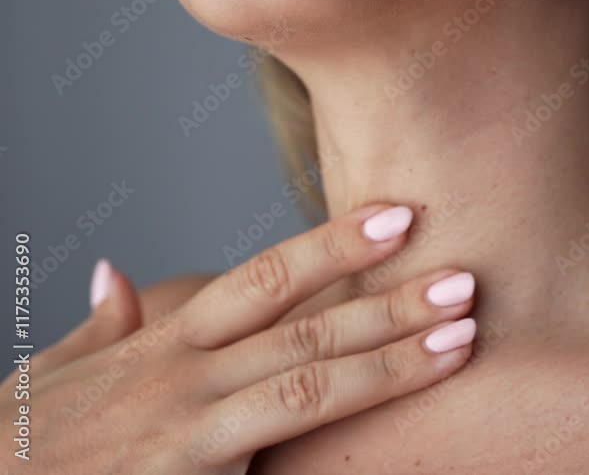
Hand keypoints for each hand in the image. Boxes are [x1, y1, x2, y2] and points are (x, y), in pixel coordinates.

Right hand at [1, 205, 476, 473]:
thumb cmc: (20, 450)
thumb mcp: (50, 378)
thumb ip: (98, 327)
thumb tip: (117, 273)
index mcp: (164, 343)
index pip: (263, 278)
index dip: (333, 245)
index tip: (398, 218)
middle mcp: (182, 375)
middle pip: (303, 323)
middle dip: (388, 298)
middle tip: (464, 276)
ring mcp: (184, 427)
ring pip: (306, 383)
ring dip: (390, 358)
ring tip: (462, 335)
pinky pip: (279, 449)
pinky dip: (342, 436)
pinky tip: (402, 427)